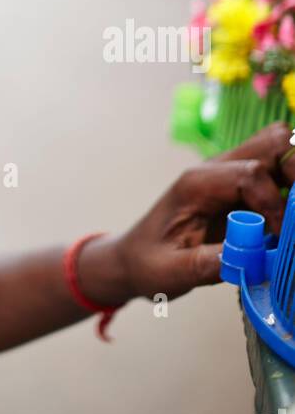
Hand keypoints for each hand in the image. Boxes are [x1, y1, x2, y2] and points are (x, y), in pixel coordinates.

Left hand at [101, 122, 294, 304]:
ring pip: (277, 148)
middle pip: (272, 142)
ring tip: (293, 214)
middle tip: (294, 213)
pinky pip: (276, 171)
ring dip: (294, 174)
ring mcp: (231, 174)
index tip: (279, 239)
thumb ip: (208, 264)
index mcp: (197, 184)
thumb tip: (251, 259)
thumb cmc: (149, 262)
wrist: (134, 258)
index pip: (250, 174)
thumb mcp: (172, 271)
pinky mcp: (241, 188)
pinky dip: (291, 187)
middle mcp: (216, 169)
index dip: (274, 205)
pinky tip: (287, 219)